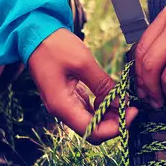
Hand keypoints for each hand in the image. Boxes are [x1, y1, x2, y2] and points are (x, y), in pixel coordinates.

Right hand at [28, 28, 137, 144]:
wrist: (34, 33)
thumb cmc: (54, 46)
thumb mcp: (83, 62)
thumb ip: (103, 84)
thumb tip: (122, 102)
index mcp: (61, 105)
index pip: (92, 132)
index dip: (116, 128)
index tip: (131, 112)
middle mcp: (60, 109)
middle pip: (91, 131)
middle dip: (114, 123)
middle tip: (130, 107)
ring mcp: (63, 104)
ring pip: (90, 121)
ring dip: (109, 114)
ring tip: (122, 98)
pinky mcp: (66, 96)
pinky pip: (86, 109)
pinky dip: (101, 106)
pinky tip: (110, 94)